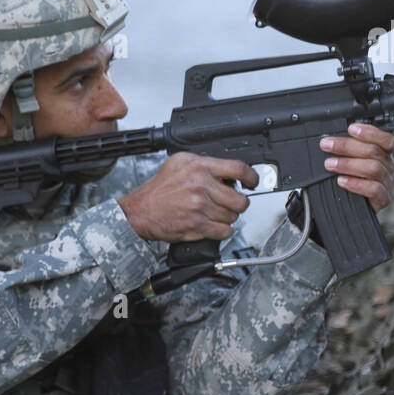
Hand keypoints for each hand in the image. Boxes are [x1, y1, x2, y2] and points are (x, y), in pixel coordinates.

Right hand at [119, 153, 258, 242]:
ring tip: (216, 212)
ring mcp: (200, 207)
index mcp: (199, 167)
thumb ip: (204, 163)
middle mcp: (201, 186)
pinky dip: (223, 230)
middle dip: (239, 203)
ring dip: (228, 217)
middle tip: (231, 202)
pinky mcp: (197, 226)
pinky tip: (214, 224)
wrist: (140, 210)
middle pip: (240, 199)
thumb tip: (226, 171)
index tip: (253, 182)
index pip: (238, 168)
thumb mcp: (180, 163)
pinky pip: (225, 231)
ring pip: (233, 217)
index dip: (252, 177)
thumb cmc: (159, 188)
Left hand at [320, 123, 393, 212]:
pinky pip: (374, 189)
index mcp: (383, 152)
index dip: (370, 132)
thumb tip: (331, 138)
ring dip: (348, 164)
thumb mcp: (348, 159)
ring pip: (374, 168)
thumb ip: (347, 147)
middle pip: (374, 151)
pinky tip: (342, 181)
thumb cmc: (348, 178)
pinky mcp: (383, 199)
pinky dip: (356, 183)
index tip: (351, 129)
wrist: (350, 207)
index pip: (387, 138)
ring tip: (330, 164)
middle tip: (327, 145)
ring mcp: (386, 182)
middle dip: (347, 146)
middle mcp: (388, 166)